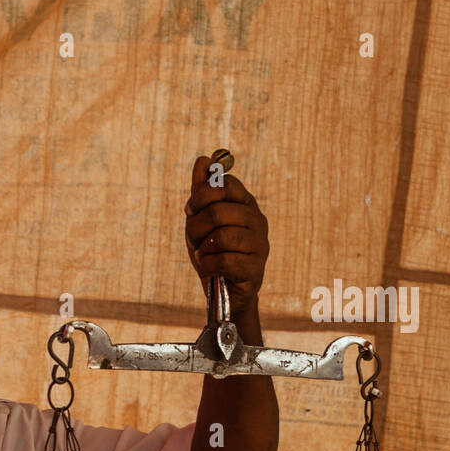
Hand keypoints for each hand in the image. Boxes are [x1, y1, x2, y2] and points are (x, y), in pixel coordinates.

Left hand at [183, 154, 268, 315]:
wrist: (224, 291)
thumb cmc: (213, 251)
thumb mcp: (201, 220)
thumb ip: (202, 192)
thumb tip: (203, 159)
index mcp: (246, 204)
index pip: (226, 185)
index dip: (202, 195)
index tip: (190, 209)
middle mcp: (257, 221)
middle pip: (218, 212)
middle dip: (196, 227)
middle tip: (194, 239)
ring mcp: (260, 245)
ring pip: (221, 237)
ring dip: (202, 249)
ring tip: (204, 255)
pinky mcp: (255, 269)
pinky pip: (223, 261)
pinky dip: (207, 265)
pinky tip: (210, 268)